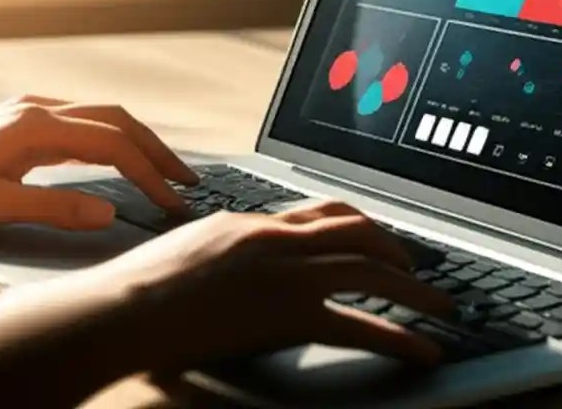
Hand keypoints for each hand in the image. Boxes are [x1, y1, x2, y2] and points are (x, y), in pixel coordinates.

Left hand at [0, 95, 198, 229]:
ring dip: (134, 141)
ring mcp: (26, 112)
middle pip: (116, 121)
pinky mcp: (15, 122)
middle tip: (187, 180)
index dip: (149, 173)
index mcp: (37, 127)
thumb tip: (109, 210)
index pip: (113, 145)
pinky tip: (108, 157)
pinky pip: (78, 123)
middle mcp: (37, 110)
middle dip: (156, 149)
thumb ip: (55, 208)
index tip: (173, 201)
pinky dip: (107, 138)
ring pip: (98, 117)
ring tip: (160, 168)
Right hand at [38, 200, 453, 369]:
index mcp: (249, 222)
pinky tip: (424, 351)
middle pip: (355, 228)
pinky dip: (400, 337)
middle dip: (396, 247)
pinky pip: (360, 322)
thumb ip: (217, 253)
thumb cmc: (135, 293)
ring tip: (442, 306)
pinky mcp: (289, 311)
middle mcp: (274, 236)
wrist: (120, 309)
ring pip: (371, 266)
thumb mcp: (183, 255)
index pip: (319, 210)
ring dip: (415, 287)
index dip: (358, 222)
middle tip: (418, 269)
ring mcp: (285, 269)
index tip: (377, 235)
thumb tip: (229, 268)